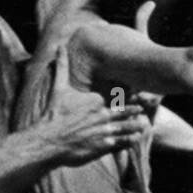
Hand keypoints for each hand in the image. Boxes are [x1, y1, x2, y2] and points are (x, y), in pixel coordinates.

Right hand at [41, 43, 147, 166]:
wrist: (50, 140)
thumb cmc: (54, 114)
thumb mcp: (58, 88)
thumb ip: (63, 67)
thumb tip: (60, 47)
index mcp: (96, 100)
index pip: (116, 95)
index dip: (127, 93)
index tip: (137, 91)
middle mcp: (103, 114)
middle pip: (124, 110)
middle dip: (134, 108)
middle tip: (143, 106)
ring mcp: (105, 130)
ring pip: (125, 126)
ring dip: (135, 125)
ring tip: (142, 124)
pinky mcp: (103, 145)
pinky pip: (121, 142)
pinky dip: (129, 140)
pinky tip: (135, 139)